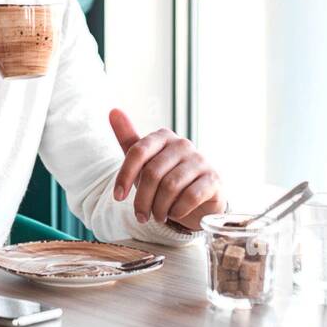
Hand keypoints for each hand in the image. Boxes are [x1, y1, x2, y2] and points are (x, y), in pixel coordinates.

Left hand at [109, 108, 225, 230]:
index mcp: (163, 136)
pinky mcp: (213, 178)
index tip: (117, 197)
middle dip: (142, 200)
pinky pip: (190, 196)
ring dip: (159, 207)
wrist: (199, 199)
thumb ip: (128, 138)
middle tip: (141, 216)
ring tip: (157, 216)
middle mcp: (182, 144)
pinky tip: (175, 214)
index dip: (124, 176)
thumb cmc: (166, 178)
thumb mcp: (144, 162)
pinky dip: (178, 210)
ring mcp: (200, 160)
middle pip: (152, 173)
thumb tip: (113, 111)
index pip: (138, 152)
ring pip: (170, 186)